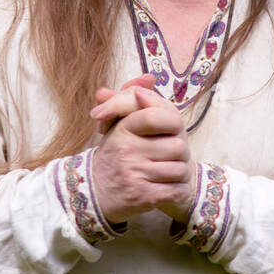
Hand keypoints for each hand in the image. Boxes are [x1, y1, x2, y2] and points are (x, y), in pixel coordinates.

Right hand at [88, 78, 197, 223]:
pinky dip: (177, 192)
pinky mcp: (142, 196)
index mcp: (123, 129)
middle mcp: (126, 150)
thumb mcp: (119, 123)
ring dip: (179, 174)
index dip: (172, 125)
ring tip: (167, 173)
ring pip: (180, 169)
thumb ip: (133, 98)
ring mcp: (134, 173)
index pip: (156, 117)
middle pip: (178, 146)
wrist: (94, 193)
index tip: (169, 132)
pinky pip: (176, 191)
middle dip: (179, 153)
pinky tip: (167, 189)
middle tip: (169, 156)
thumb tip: (149, 76)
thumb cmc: (115, 154)